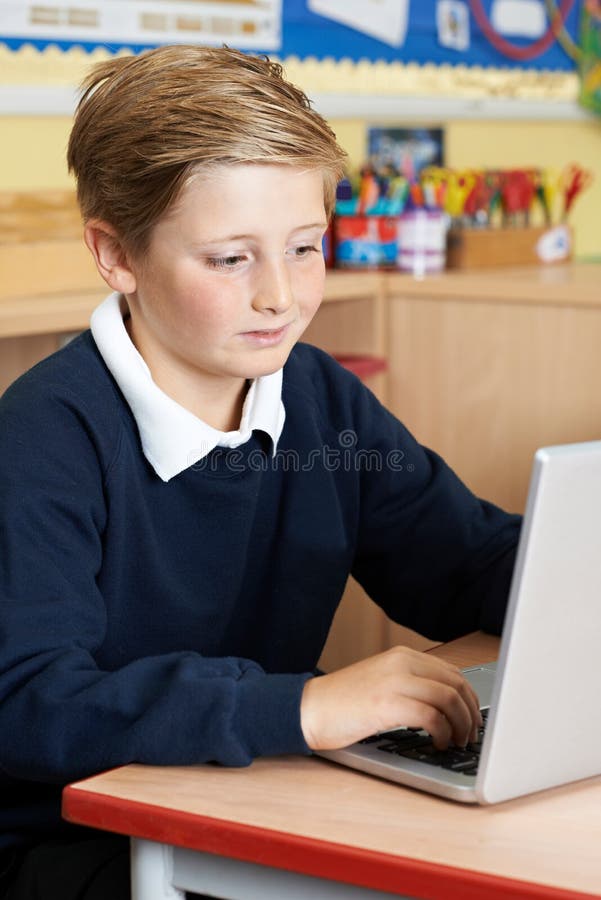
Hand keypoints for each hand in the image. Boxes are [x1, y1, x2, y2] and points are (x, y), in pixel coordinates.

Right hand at [300, 646, 481, 751]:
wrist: (309, 709)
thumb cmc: (344, 702)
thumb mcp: (383, 682)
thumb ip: (412, 685)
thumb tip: (450, 706)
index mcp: (403, 656)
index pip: (453, 672)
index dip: (470, 699)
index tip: (473, 719)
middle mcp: (401, 663)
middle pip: (456, 684)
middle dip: (470, 713)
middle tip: (470, 735)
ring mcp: (394, 681)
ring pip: (448, 698)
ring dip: (461, 725)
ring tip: (457, 742)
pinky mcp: (386, 704)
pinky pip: (431, 716)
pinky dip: (443, 733)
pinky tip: (438, 743)